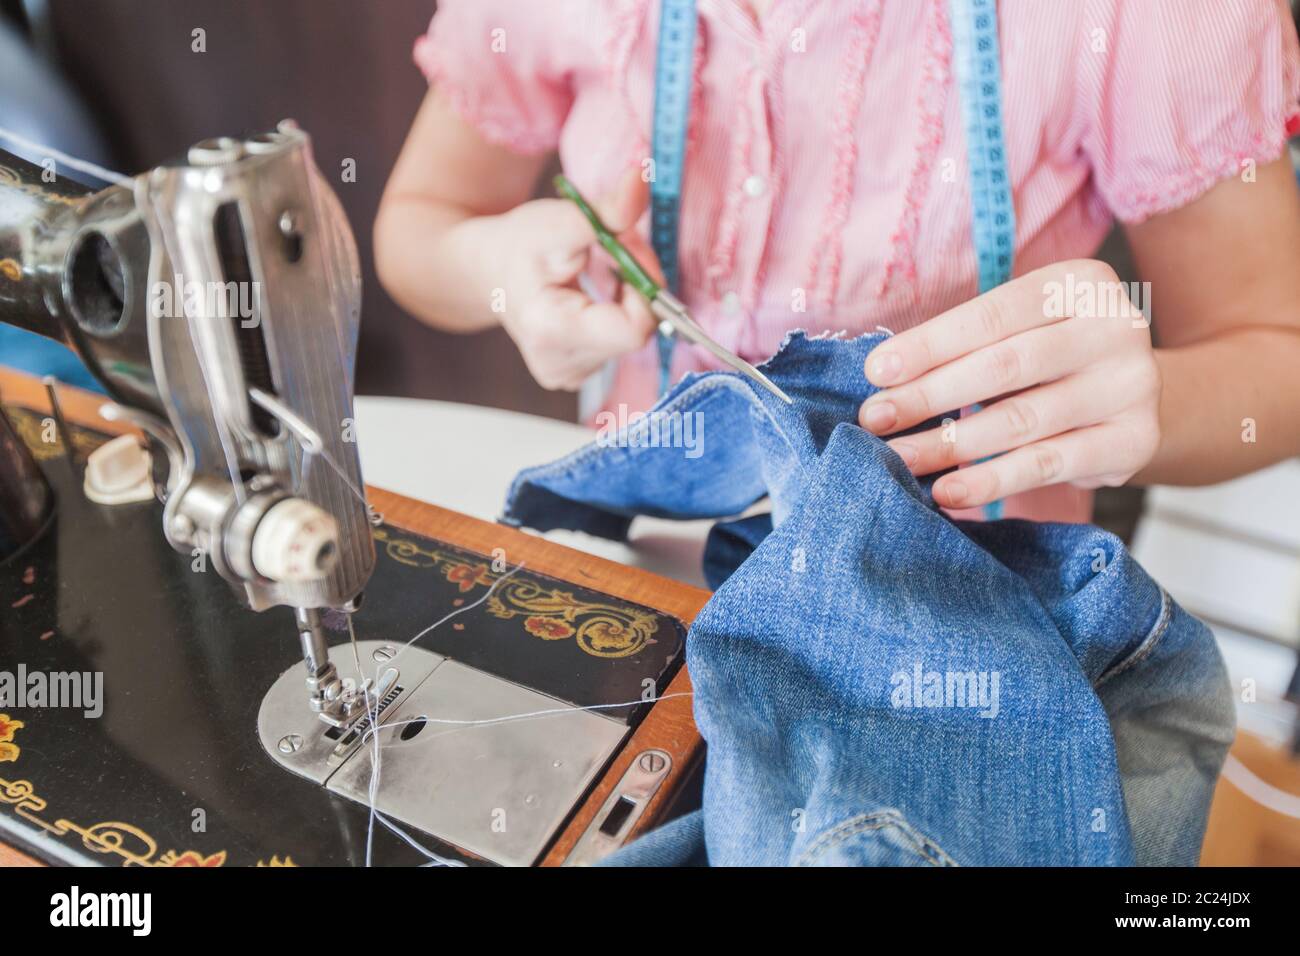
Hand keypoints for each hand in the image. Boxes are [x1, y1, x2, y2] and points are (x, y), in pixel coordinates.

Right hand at [495, 168, 657, 389]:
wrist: (487, 270)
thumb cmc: (519, 245)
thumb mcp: (558, 219)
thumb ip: (605, 209)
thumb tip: (641, 180)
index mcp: (552, 332)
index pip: (634, 330)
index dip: (643, 285)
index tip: (628, 246)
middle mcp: (560, 366)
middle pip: (637, 331)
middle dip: (637, 282)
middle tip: (614, 246)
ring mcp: (569, 376)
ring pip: (633, 335)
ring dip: (629, 294)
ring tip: (598, 266)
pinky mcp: (577, 374)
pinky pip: (620, 342)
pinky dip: (618, 311)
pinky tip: (594, 292)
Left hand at [859, 260, 1161, 509]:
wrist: (1130, 399)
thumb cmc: (1048, 358)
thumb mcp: (1018, 331)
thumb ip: (965, 345)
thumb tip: (883, 379)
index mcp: (1079, 283)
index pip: (991, 315)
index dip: (929, 345)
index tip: (876, 373)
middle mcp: (1115, 326)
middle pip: (1005, 365)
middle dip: (930, 395)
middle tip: (875, 420)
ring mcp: (1132, 385)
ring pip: (1022, 419)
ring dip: (949, 443)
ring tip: (900, 459)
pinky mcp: (1134, 441)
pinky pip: (1047, 464)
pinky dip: (991, 480)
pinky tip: (948, 490)